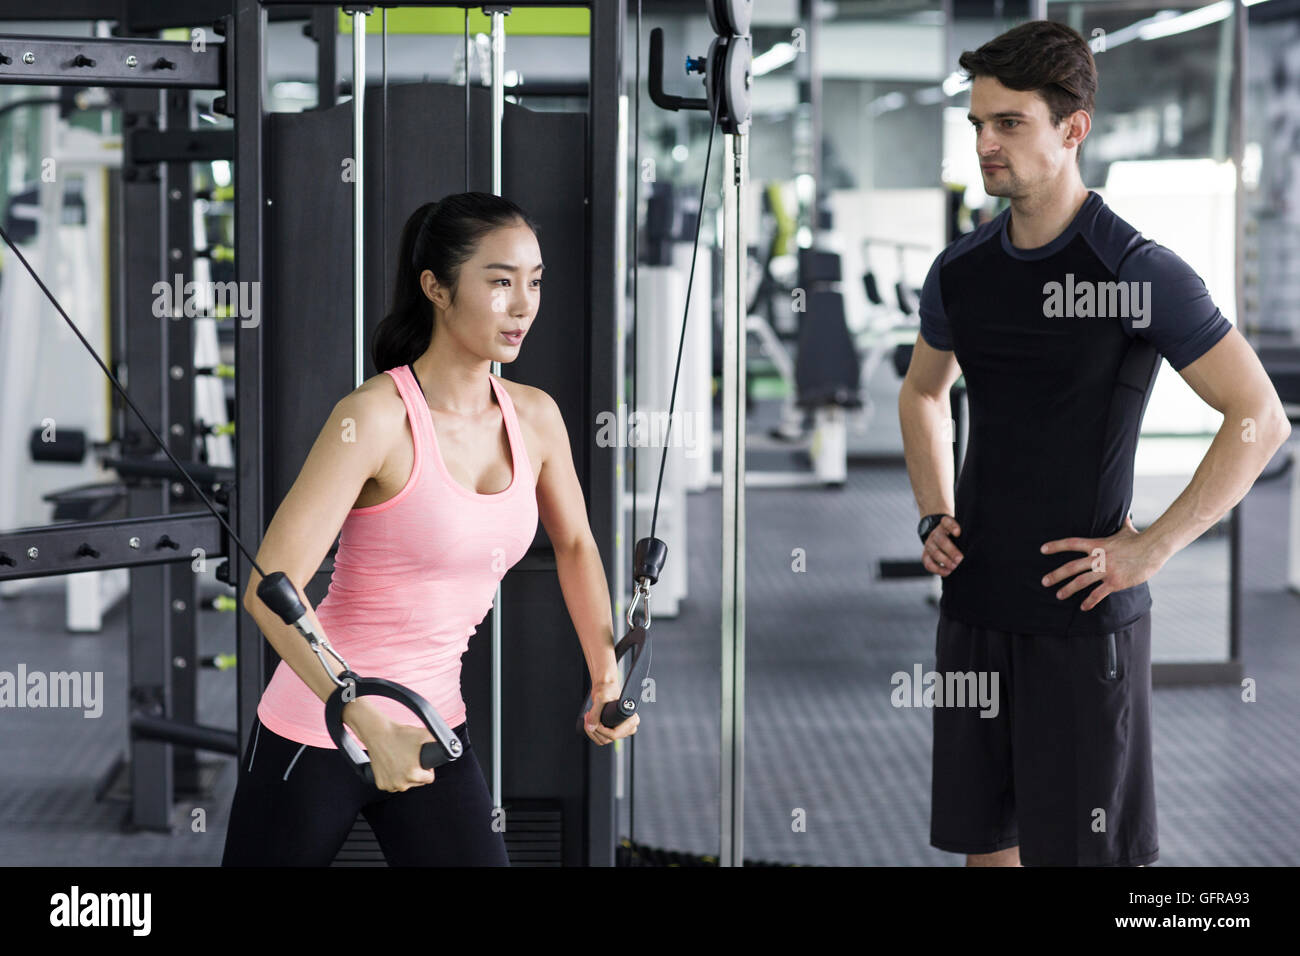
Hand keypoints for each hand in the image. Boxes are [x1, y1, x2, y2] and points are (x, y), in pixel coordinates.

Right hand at [353, 716, 436, 792]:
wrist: (378, 733)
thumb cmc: (400, 734)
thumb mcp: (424, 734)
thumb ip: (440, 741)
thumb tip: (452, 745)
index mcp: (413, 774)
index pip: (429, 779)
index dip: (428, 769)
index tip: (422, 762)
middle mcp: (401, 783)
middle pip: (417, 782)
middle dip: (416, 773)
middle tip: (411, 759)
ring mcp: (389, 784)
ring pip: (404, 784)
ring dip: (405, 776)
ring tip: (401, 761)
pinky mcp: (380, 783)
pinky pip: (392, 783)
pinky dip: (393, 777)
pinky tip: (393, 766)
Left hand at [582, 678, 639, 745]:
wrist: (605, 687)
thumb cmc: (607, 689)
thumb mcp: (600, 699)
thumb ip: (595, 713)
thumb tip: (591, 727)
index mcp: (631, 719)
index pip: (615, 734)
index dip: (601, 730)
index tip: (593, 721)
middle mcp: (629, 726)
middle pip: (607, 739)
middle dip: (594, 730)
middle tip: (588, 717)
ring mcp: (621, 730)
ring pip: (603, 740)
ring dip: (592, 732)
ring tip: (588, 718)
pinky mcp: (614, 730)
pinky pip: (602, 738)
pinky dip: (593, 733)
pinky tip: (590, 722)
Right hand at [921, 516, 962, 576]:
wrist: (940, 538)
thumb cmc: (956, 536)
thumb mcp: (960, 530)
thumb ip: (967, 534)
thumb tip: (980, 544)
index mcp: (944, 525)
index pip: (946, 522)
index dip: (952, 526)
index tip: (958, 533)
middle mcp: (936, 534)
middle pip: (940, 540)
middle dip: (951, 550)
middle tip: (960, 559)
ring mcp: (929, 544)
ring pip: (934, 552)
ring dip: (945, 561)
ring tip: (955, 567)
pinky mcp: (925, 555)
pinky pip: (928, 563)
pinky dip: (937, 569)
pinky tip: (947, 572)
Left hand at [1040, 515, 1164, 610]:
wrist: (1154, 549)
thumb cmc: (1140, 539)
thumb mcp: (1127, 529)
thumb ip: (1121, 523)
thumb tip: (1125, 513)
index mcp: (1097, 544)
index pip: (1071, 543)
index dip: (1056, 546)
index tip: (1042, 549)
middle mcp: (1099, 557)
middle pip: (1071, 567)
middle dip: (1056, 575)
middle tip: (1044, 582)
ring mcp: (1106, 570)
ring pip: (1081, 581)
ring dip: (1068, 589)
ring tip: (1059, 595)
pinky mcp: (1116, 582)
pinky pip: (1098, 594)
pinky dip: (1090, 601)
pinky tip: (1083, 607)